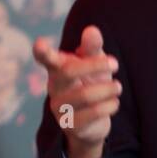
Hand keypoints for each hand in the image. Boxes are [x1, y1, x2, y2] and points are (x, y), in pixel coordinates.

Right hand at [33, 26, 121, 157]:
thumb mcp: (95, 65)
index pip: (46, 59)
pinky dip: (110, 105)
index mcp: (57, 69)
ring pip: (85, 94)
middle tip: (116, 64)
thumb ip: (92, 48)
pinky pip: (94, 113)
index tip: (39, 44)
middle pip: (69, 71)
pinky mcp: (71, 126)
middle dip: (96, 65)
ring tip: (117, 87)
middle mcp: (54, 88)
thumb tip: (92, 30)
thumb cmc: (91, 85)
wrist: (93, 124)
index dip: (43, 52)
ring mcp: (60, 109)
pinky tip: (114, 103)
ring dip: (108, 88)